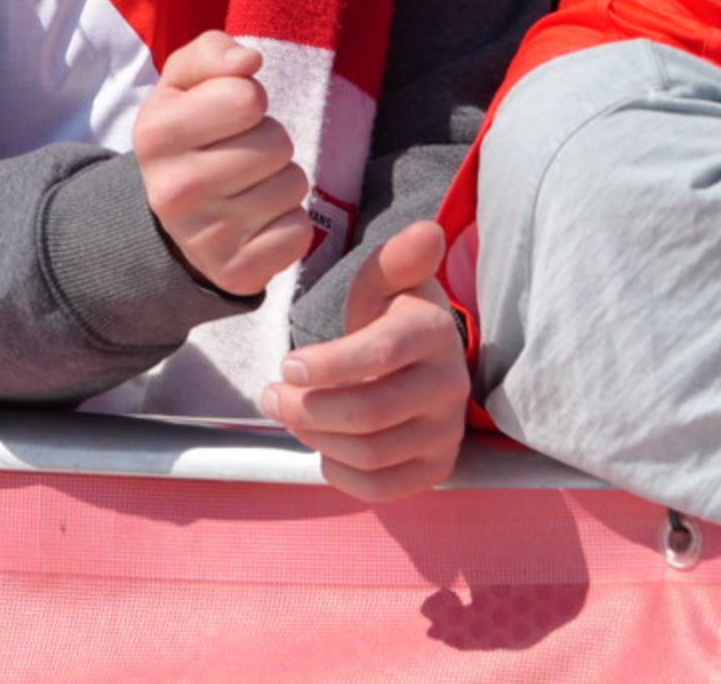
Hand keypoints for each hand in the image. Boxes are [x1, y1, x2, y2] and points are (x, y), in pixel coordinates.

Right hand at [134, 32, 311, 298]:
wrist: (171, 222)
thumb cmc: (189, 136)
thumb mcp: (183, 85)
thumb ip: (211, 52)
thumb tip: (248, 61)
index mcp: (155, 136)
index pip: (245, 97)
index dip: (247, 100)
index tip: (226, 116)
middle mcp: (173, 191)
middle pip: (276, 143)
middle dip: (267, 141)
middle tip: (239, 155)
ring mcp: (205, 237)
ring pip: (293, 185)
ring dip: (280, 180)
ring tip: (248, 186)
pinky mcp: (236, 273)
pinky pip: (299, 231)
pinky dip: (287, 222)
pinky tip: (257, 222)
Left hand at [262, 220, 470, 502]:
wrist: (418, 362)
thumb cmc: (389, 317)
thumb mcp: (387, 281)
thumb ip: (396, 260)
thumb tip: (426, 233)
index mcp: (434, 334)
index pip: (381, 354)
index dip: (329, 364)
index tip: (287, 364)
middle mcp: (450, 388)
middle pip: (370, 413)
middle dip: (306, 408)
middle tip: (270, 395)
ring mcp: (447, 433)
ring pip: (370, 452)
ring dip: (314, 436)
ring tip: (287, 413)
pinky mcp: (436, 468)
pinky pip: (383, 488)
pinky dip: (340, 472)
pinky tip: (322, 446)